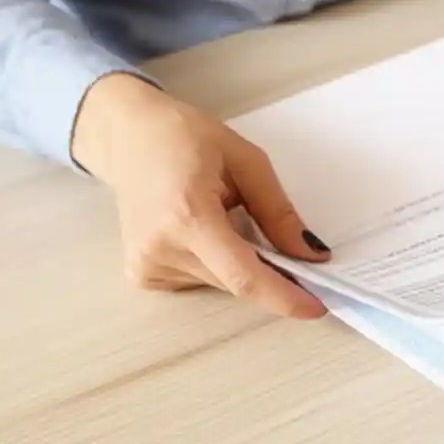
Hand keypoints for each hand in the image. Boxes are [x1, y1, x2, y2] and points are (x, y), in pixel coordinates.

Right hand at [71, 74, 329, 317]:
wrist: (128, 136)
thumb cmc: (187, 138)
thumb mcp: (246, 162)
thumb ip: (279, 213)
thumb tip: (312, 256)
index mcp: (188, 215)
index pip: (243, 275)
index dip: (283, 296)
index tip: (316, 307)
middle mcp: (161, 247)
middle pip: (235, 280)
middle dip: (268, 272)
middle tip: (278, 242)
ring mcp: (145, 264)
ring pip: (219, 283)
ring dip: (237, 262)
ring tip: (219, 216)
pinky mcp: (140, 274)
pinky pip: (198, 281)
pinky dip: (213, 263)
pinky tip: (196, 231)